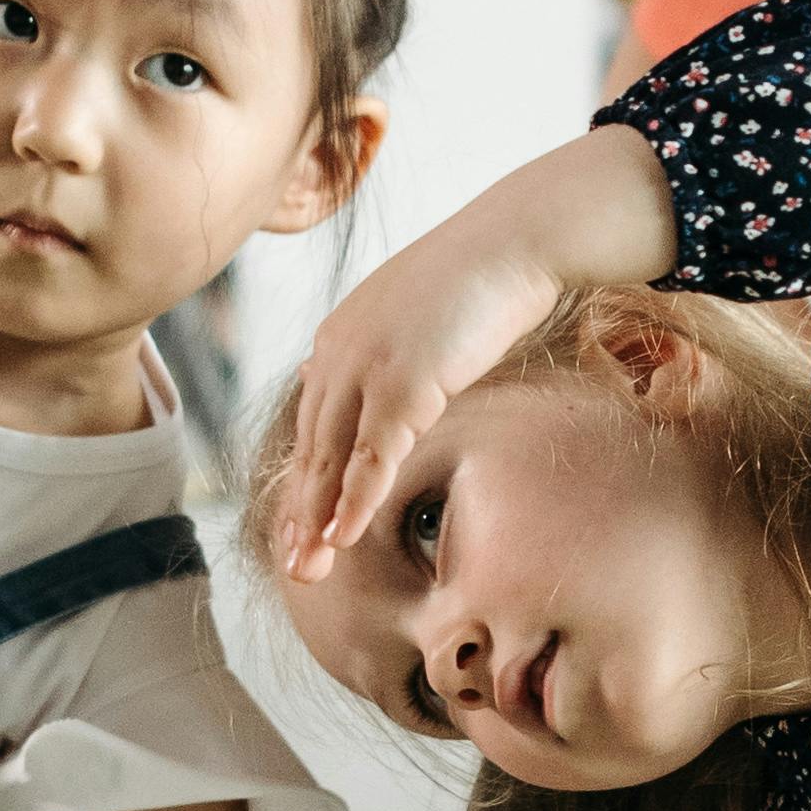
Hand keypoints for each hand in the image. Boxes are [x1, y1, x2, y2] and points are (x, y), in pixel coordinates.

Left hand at [275, 130, 677, 576]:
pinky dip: (355, 502)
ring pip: (332, 460)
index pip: (313, 425)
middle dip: (302, 512)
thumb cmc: (483, 278)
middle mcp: (338, 353)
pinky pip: (372, 458)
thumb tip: (387, 396)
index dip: (309, 481)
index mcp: (338, 339)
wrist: (515, 240)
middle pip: (312, 449)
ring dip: (319, 520)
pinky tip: (344, 538)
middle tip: (294, 566)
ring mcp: (365, 368)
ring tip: (311, 570)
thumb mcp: (419, 318)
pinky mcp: (401, 384)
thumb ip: (391, 357)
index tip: (304, 526)